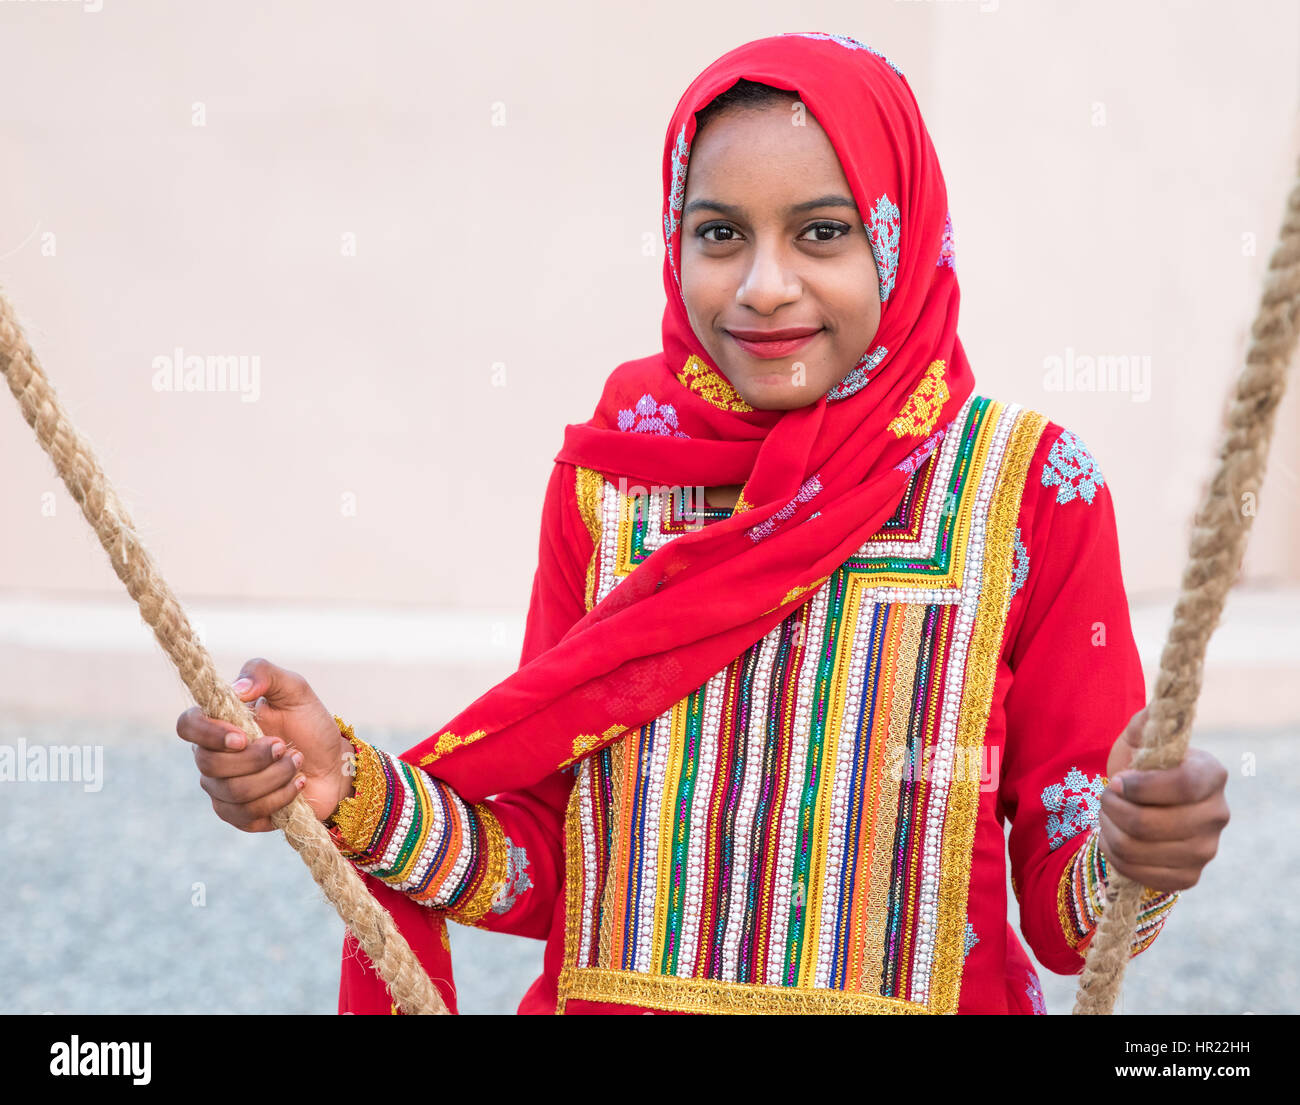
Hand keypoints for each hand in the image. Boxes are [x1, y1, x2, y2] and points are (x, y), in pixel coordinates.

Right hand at [176, 657, 354, 831]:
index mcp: (220, 723)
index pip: (188, 726)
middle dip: (256, 758)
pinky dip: (280, 798)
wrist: (335, 764)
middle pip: (210, 764)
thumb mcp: (295, 690)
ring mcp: (223, 789)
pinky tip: (298, 784)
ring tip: (297, 762)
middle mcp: (213, 757)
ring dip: (275, 776)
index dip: (208, 733)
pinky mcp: (240, 815)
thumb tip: (237, 688)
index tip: (243, 736)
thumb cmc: (309, 725)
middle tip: (284, 746)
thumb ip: (265, 674)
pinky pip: (248, 814)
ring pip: (233, 792)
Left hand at [1099, 704, 1229, 891]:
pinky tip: (1114, 838)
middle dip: (1113, 808)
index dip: (1141, 787)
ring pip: (1139, 849)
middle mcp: (1218, 814)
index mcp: (1211, 774)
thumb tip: (1152, 715)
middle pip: (1152, 824)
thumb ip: (1145, 723)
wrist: (1142, 805)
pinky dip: (1115, 856)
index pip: (1182, 785)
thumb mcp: (1139, 739)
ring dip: (1109, 830)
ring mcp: (1207, 849)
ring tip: (1107, 815)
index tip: (1117, 781)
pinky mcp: (1190, 877)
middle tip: (1106, 797)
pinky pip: (1142, 874)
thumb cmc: (1140, 767)